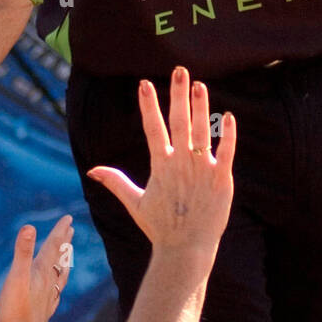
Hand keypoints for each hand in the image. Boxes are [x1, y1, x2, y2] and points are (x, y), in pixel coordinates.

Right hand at [0, 215, 73, 321]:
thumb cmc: (17, 310)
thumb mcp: (16, 277)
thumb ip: (23, 252)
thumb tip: (29, 227)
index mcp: (41, 271)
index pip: (53, 246)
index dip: (60, 231)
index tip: (68, 218)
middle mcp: (48, 282)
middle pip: (59, 257)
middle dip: (64, 241)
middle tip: (70, 228)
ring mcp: (48, 296)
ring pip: (59, 273)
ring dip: (63, 260)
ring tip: (67, 252)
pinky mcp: (44, 310)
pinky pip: (56, 290)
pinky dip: (59, 282)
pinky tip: (57, 287)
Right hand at [87, 66, 234, 261]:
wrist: (187, 250)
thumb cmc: (161, 227)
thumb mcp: (135, 202)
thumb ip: (115, 181)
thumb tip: (92, 170)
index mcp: (161, 165)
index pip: (152, 128)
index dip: (148, 105)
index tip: (144, 83)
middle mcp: (181, 163)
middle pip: (179, 122)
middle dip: (178, 95)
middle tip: (180, 71)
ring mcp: (202, 170)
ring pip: (202, 132)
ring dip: (201, 108)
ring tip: (200, 85)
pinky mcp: (221, 180)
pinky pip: (226, 153)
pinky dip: (228, 136)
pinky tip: (230, 116)